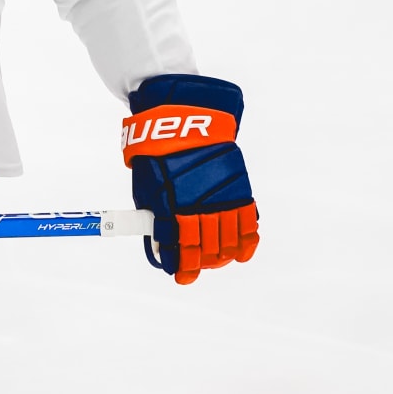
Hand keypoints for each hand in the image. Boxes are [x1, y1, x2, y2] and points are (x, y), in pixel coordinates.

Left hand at [122, 74, 259, 284]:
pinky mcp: (238, 187)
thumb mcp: (145, 184)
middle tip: (198, 268)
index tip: (181, 276)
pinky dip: (246, 240)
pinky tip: (241, 252)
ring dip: (222, 255)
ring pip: (227, 238)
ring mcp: (221, 196)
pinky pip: (246, 220)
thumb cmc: (158, 153)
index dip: (181, 265)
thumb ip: (154, 214)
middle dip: (201, 262)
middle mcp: (198, 203)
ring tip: (217, 261)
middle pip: (205, 246)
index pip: (179, 245)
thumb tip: (160, 242)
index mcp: (170, 204)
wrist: (185, 118)